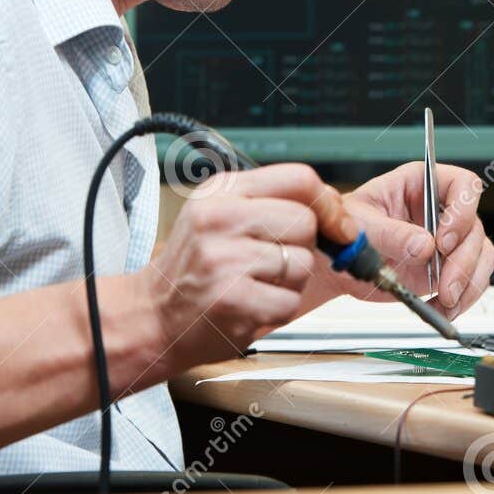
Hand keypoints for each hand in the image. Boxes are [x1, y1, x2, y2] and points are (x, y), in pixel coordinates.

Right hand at [140, 163, 352, 367]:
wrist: (153, 314)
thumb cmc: (196, 267)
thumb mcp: (223, 215)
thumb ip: (274, 204)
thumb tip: (339, 215)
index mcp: (222, 190)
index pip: (299, 178)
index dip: (329, 203)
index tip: (338, 225)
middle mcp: (220, 217)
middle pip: (306, 222)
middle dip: (302, 247)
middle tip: (271, 262)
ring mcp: (224, 258)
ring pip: (302, 264)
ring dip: (290, 282)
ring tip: (255, 284)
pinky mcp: (232, 299)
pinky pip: (290, 301)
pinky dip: (279, 310)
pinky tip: (251, 305)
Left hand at [341, 161, 493, 316]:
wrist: (340, 264)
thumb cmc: (346, 230)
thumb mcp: (360, 224)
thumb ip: (391, 233)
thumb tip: (423, 246)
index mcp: (420, 184)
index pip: (463, 185)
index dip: (462, 211)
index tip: (443, 240)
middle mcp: (440, 210)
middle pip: (474, 227)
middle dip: (464, 260)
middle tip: (445, 283)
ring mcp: (447, 241)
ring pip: (481, 255)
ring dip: (468, 282)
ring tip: (446, 301)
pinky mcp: (447, 268)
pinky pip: (472, 280)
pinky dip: (463, 298)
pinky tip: (442, 308)